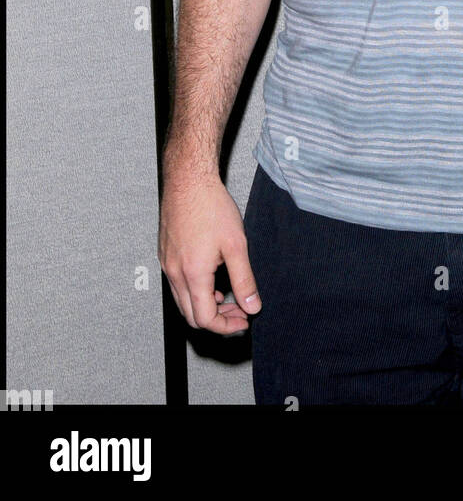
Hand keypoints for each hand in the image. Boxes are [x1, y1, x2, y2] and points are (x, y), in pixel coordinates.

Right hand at [158, 167, 261, 333]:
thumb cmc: (210, 206)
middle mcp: (175, 273)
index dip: (226, 326)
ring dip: (204, 305)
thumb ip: (244, 279)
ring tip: (228, 296)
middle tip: (239, 312)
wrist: (188, 180)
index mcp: (192, 274)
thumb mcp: (236, 244)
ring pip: (182, 301)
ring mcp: (167, 264)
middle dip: (217, 320)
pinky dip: (194, 291)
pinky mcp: (165, 254)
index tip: (244, 320)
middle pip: (191, 315)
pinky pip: (177, 284)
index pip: (205, 319)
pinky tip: (211, 278)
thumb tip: (252, 306)